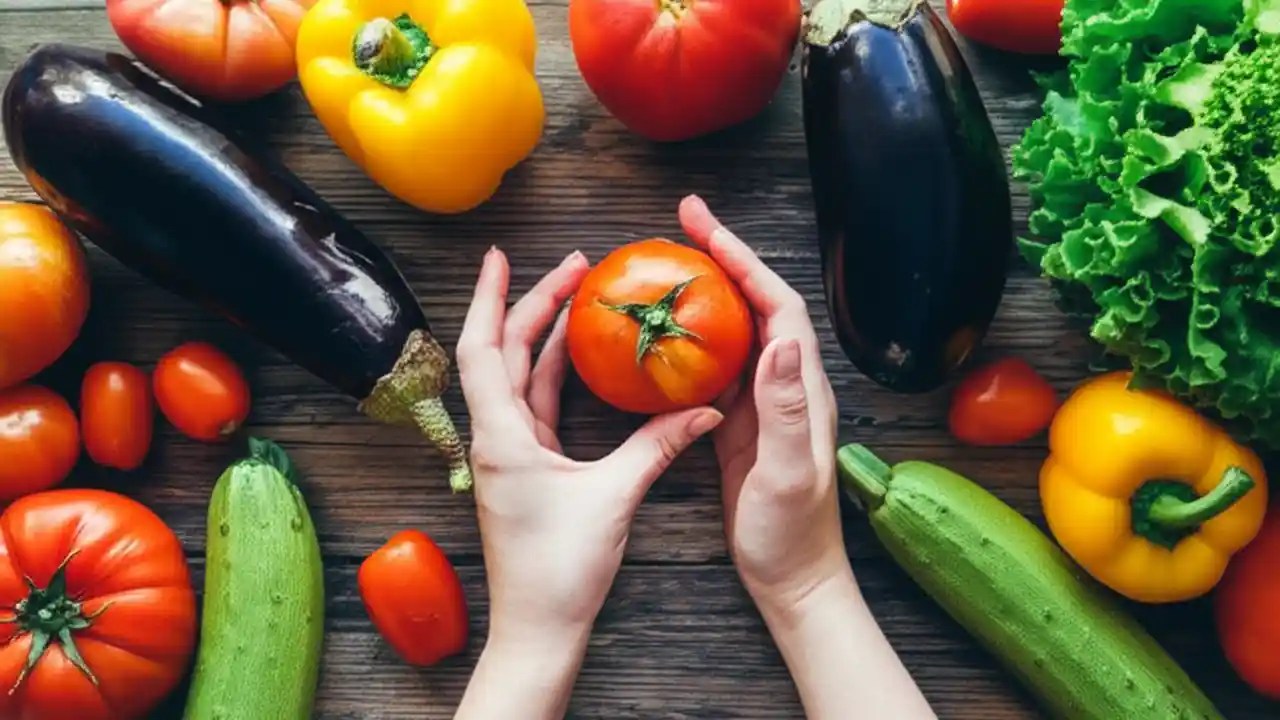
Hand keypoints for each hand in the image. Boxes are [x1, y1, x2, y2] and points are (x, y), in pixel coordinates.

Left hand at [454, 247, 722, 718]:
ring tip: (579, 297)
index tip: (499, 255)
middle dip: (534, 304)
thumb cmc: (561, 570)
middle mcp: (498, 438)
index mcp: (502, 437)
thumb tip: (704, 411)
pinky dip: (556, 374)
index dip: (490, 298)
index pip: (483, 350)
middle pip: (504, 353)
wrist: (540, 627)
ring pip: (521, 377)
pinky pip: (538, 405)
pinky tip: (582, 355)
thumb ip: (658, 447)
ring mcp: (511, 453)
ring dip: (545, 336)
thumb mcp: (615, 498)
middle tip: (571, 266)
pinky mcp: (528, 468)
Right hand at [677, 196, 847, 613]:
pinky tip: (664, 332)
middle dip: (722, 257)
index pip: (776, 303)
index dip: (742, 259)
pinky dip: (691, 338)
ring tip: (668, 262)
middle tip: (681, 222)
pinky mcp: (739, 422)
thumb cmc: (792, 533)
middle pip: (755, 302)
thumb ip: (786, 407)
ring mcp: (762, 402)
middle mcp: (786, 384)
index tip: (704, 226)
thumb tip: (782, 340)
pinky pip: (714, 365)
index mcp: (801, 387)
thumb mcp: (788, 472)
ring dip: (706, 290)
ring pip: (734, 328)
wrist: (791, 578)